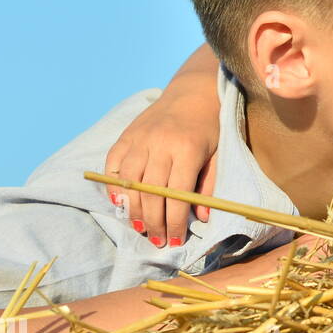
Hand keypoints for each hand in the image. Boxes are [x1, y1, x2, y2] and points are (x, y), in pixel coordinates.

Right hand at [103, 92, 219, 248]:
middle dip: (153, 223)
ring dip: (132, 210)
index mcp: (187, 149)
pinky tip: (121, 203)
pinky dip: (113, 186)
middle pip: (150, 193)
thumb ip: (209, 185)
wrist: (192, 91)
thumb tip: (201, 217)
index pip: (176, 195)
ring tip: (140, 228)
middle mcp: (159, 144)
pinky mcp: (126, 135)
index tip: (174, 241)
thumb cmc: (210, 125)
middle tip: (157, 241)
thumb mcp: (219, 153)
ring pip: (128, 182)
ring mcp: (139, 138)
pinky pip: (113, 164)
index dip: (174, 222)